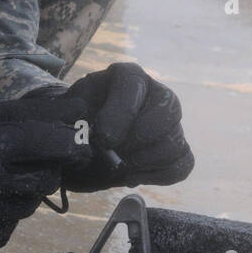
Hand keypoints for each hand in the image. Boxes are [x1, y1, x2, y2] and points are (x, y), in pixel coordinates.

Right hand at [0, 95, 87, 252]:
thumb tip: (72, 106)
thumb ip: (27, 111)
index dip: (74, 139)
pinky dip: (10, 211)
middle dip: (52, 166)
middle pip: (50, 177)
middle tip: (42, 156)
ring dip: (30, 188)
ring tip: (7, 176)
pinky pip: (14, 224)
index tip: (78, 136)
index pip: (54, 143)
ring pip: (34, 202)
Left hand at [62, 62, 193, 190]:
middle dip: (140, 137)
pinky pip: (182, 164)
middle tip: (115, 152)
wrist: (80, 146)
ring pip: (176, 142)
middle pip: (169, 110)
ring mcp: (169, 123)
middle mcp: (154, 93)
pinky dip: (157, 175)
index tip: (104, 138)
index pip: (134, 84)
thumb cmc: (75, 123)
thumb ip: (77, 117)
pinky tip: (132, 174)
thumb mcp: (68, 113)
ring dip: (144, 161)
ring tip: (119, 165)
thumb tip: (89, 129)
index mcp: (126, 77)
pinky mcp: (176, 149)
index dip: (121, 113)